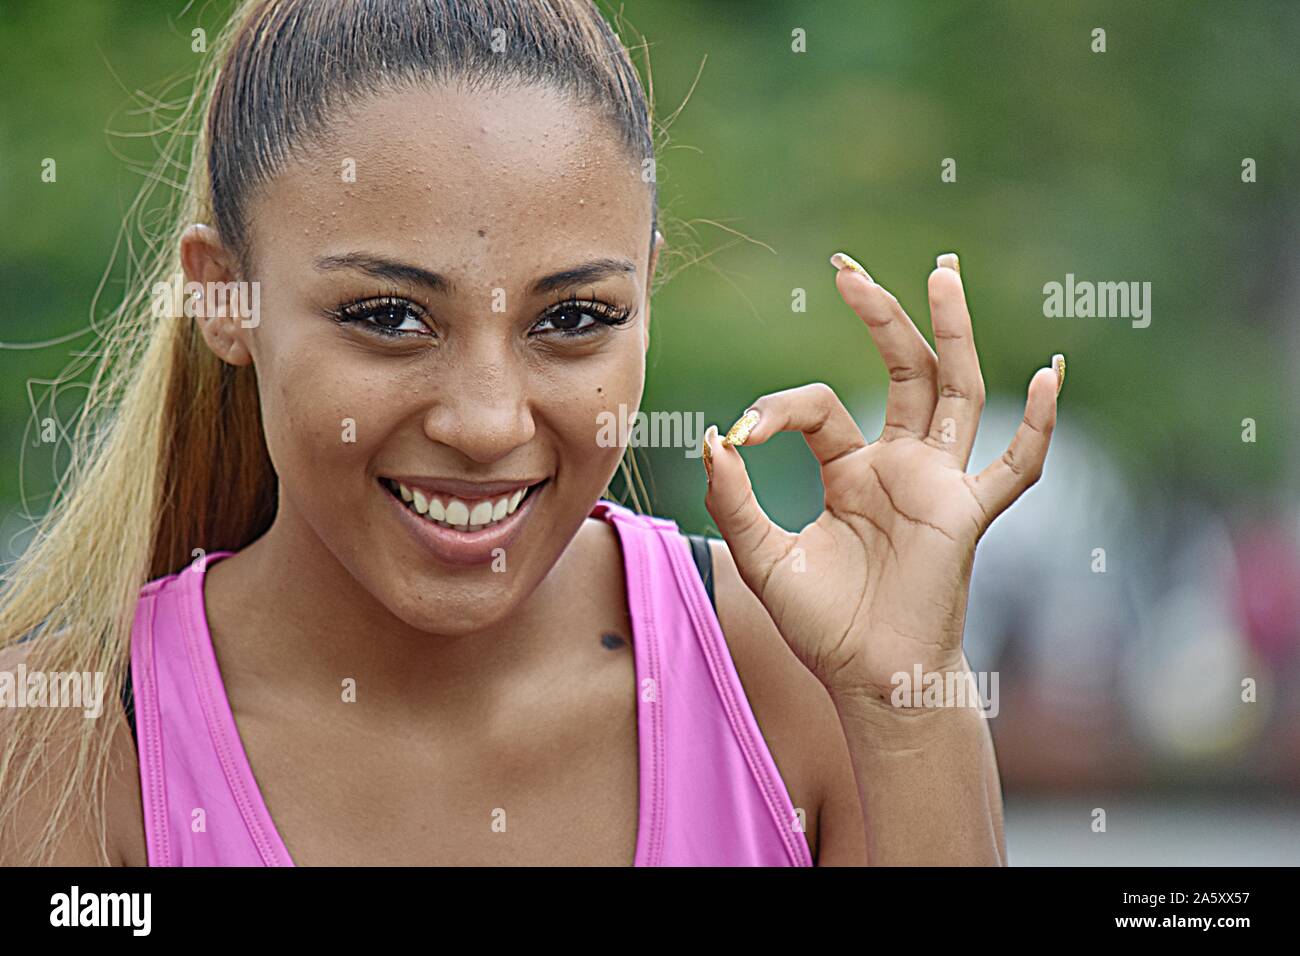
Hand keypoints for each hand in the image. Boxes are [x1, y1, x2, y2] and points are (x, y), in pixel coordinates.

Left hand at [702, 253, 1062, 703]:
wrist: (870, 679)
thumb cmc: (823, 624)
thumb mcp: (763, 557)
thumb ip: (735, 501)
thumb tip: (712, 438)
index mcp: (851, 469)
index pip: (819, 406)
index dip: (777, 408)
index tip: (740, 432)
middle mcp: (899, 465)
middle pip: (900, 371)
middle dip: (879, 316)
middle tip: (848, 268)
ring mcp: (938, 484)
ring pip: (954, 392)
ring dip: (952, 333)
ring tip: (942, 273)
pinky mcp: (965, 514)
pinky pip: (1014, 468)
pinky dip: (1038, 425)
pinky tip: (1050, 374)